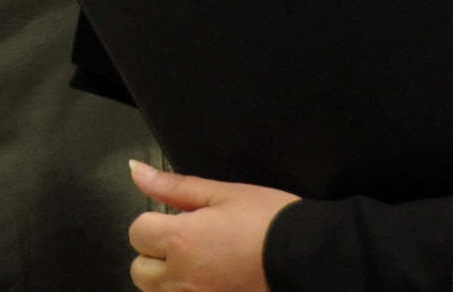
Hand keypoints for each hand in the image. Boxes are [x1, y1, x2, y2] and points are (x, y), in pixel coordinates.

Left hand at [127, 159, 296, 291]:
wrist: (315, 259)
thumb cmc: (275, 225)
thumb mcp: (224, 194)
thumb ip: (174, 186)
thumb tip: (137, 171)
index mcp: (181, 240)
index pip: (137, 232)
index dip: (152, 223)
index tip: (173, 221)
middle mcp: (184, 277)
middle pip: (140, 272)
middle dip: (154, 257)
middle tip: (184, 246)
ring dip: (170, 280)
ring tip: (201, 267)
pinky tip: (213, 282)